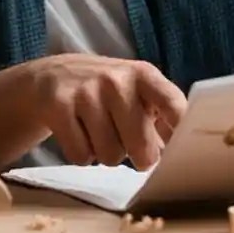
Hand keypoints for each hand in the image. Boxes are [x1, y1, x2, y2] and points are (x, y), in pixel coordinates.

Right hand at [25, 54, 186, 170]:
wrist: (46, 77)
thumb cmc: (103, 91)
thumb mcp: (134, 92)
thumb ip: (161, 117)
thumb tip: (187, 153)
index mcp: (143, 75)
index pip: (174, 106)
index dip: (183, 135)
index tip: (185, 156)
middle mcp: (116, 79)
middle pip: (143, 147)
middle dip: (139, 157)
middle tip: (128, 144)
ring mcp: (86, 92)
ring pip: (110, 156)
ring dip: (105, 154)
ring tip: (97, 133)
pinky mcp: (58, 106)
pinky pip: (81, 156)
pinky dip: (80, 154)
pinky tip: (77, 133)